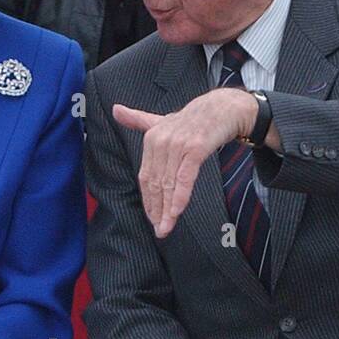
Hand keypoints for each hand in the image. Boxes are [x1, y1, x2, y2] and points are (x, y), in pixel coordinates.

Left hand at [113, 88, 258, 238]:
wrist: (223, 108)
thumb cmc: (194, 119)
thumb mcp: (162, 119)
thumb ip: (138, 119)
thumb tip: (115, 110)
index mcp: (152, 139)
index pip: (146, 178)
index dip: (148, 201)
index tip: (152, 219)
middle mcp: (162, 141)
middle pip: (156, 184)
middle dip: (157, 210)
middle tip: (159, 230)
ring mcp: (179, 145)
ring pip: (169, 184)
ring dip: (167, 209)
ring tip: (166, 227)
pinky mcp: (196, 148)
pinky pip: (185, 177)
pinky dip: (180, 196)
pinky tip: (176, 212)